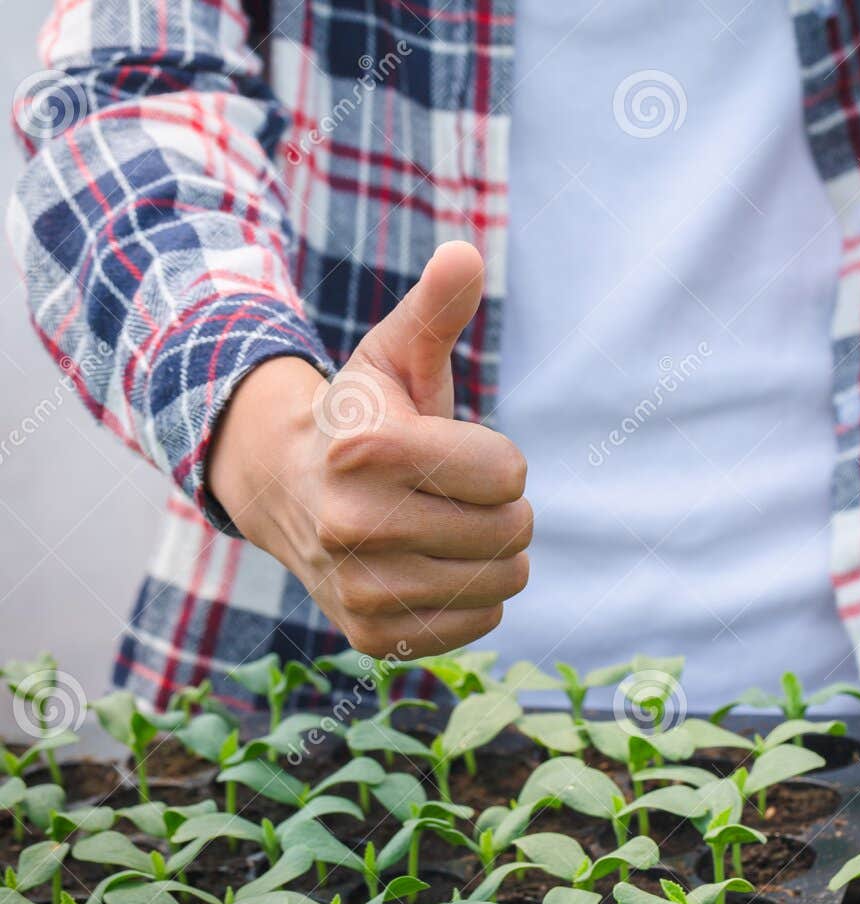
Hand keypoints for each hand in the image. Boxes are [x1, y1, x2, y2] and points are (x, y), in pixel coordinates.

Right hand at [208, 242, 531, 656]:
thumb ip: (436, 309)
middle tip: (453, 493)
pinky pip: (482, 624)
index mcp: (367, 450)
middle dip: (502, 507)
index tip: (450, 449)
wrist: (289, 492)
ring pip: (505, 581)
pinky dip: (475, 598)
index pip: (509, 473)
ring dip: (494, 553)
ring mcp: (360, 590)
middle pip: (513, 531)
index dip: (496, 458)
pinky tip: (432, 568)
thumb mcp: (395, 355)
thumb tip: (465, 252)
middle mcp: (354, 526)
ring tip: (446, 528)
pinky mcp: (374, 638)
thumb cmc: (363, 418)